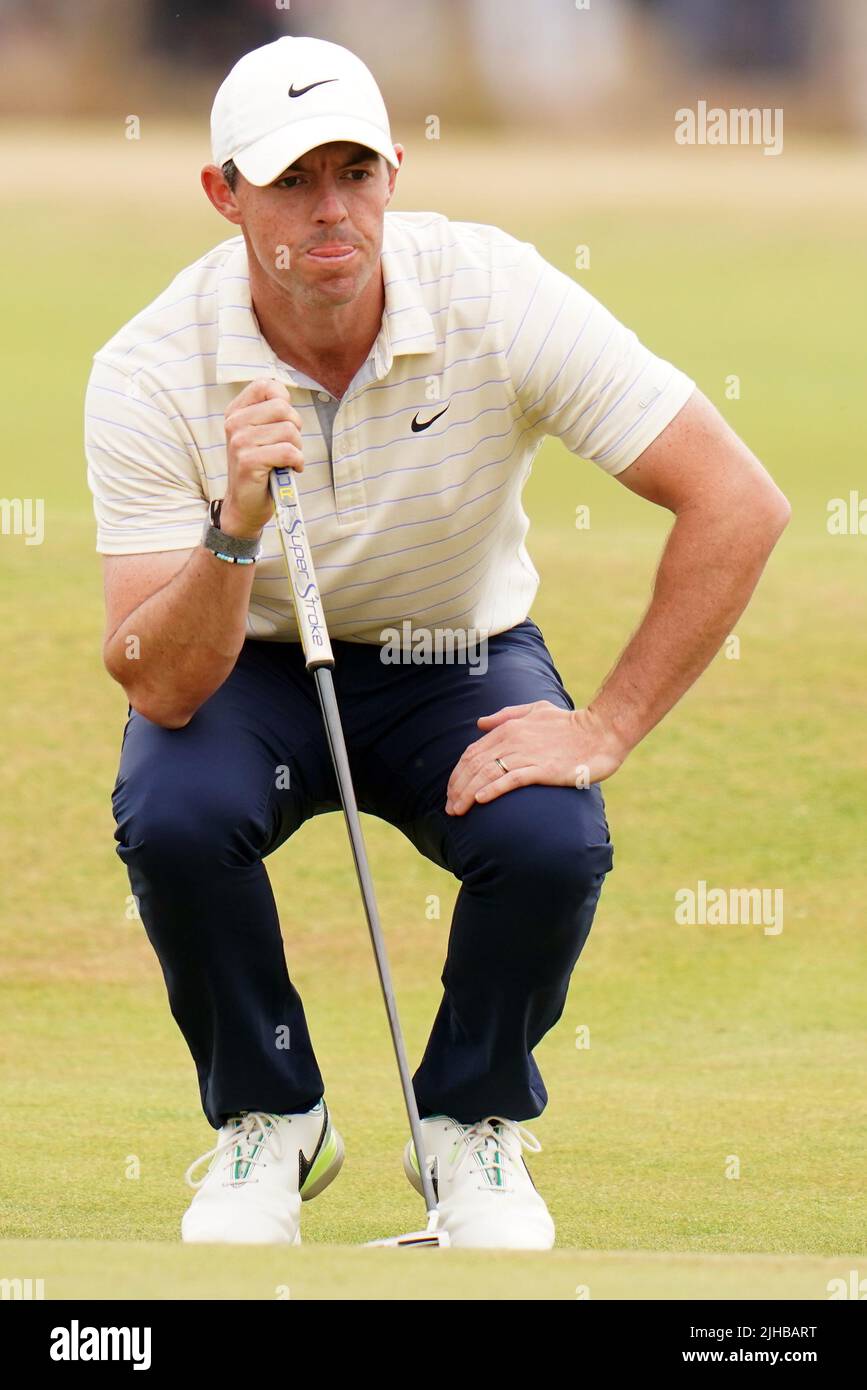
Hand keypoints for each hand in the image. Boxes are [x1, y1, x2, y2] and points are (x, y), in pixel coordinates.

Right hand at [221, 378, 303, 538]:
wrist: (244, 505)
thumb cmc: (260, 468)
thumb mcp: (260, 434)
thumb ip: (270, 412)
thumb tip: (286, 396)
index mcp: (236, 412)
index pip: (266, 385)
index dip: (284, 400)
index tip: (283, 421)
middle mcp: (234, 423)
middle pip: (283, 408)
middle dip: (295, 427)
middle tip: (288, 445)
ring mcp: (239, 442)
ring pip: (289, 431)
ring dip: (297, 448)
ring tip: (286, 459)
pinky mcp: (249, 461)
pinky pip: (288, 452)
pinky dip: (297, 462)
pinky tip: (290, 469)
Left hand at [444, 700, 628, 814]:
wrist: (602, 731)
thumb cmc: (570, 723)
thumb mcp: (536, 709)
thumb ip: (507, 715)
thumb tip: (480, 723)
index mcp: (508, 728)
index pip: (472, 753)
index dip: (458, 774)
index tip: (451, 791)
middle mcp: (513, 740)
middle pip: (474, 766)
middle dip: (457, 788)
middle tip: (450, 809)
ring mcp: (527, 755)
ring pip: (487, 774)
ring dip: (468, 794)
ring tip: (457, 811)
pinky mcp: (542, 770)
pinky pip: (511, 780)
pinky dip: (492, 789)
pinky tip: (480, 801)